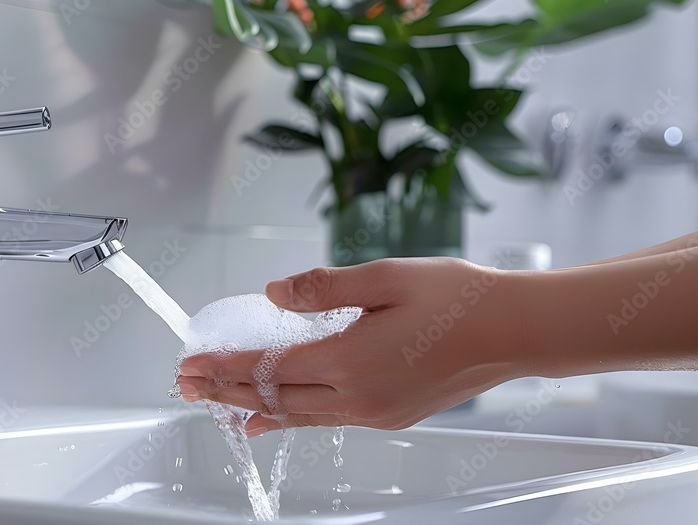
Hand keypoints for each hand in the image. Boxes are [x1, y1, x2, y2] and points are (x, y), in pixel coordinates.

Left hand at [177, 258, 525, 436]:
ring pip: (297, 416)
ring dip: (253, 408)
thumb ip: (323, 287)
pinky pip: (324, 421)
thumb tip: (273, 293)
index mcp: (350, 360)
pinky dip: (290, 418)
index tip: (190, 365)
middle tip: (186, 386)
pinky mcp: (390, 416)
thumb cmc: (456, 299)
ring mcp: (374, 413)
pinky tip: (272, 420)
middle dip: (225, 391)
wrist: (512, 331)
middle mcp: (357, 397)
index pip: (268, 369)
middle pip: (273, 399)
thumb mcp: (386, 277)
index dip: (224, 367)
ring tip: (217, 404)